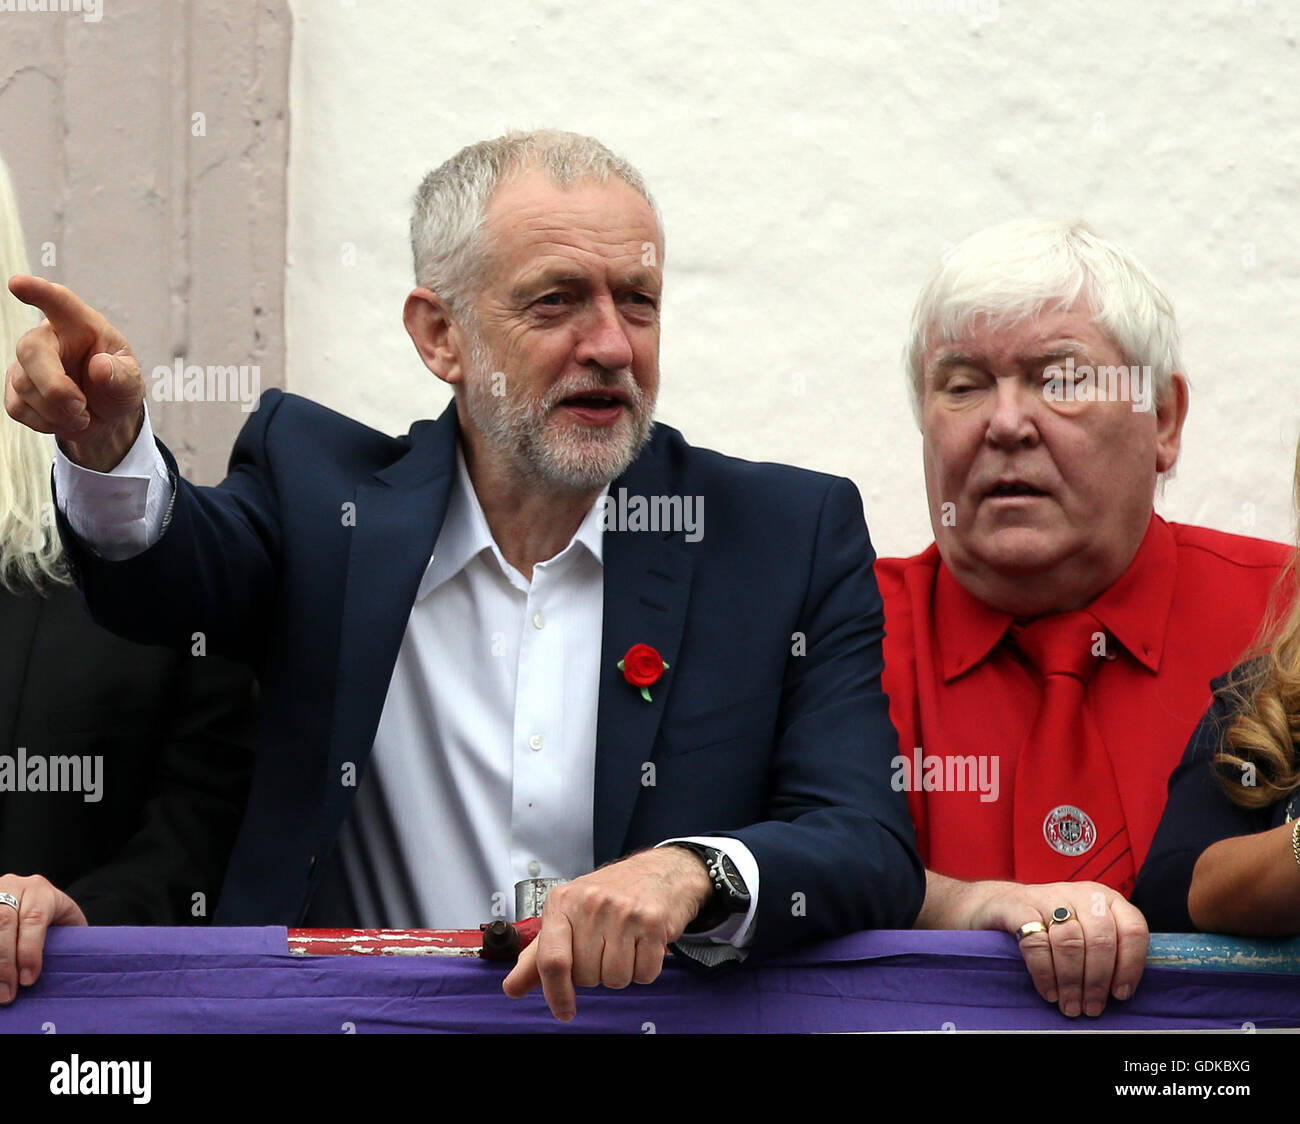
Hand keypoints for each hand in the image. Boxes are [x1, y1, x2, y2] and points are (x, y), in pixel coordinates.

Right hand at [0, 874, 87, 1003]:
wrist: (29, 894)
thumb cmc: (51, 913)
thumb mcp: (65, 918)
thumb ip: (72, 937)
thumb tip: (79, 964)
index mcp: (40, 890)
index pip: (34, 918)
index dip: (29, 950)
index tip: (29, 980)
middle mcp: (13, 887)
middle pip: (4, 922)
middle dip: (5, 962)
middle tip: (8, 993)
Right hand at [5, 274, 144, 471]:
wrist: (105, 415)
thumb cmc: (117, 385)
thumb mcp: (131, 381)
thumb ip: (122, 375)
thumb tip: (99, 367)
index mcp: (81, 324)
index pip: (59, 302)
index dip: (39, 292)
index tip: (18, 284)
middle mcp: (48, 338)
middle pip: (31, 351)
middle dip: (54, 386)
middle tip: (81, 407)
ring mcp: (26, 364)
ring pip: (25, 386)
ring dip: (58, 412)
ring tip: (83, 414)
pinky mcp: (15, 389)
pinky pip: (18, 408)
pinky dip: (46, 423)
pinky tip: (64, 418)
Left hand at [502, 847, 711, 1020]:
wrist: (660, 872)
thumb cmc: (610, 895)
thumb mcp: (568, 913)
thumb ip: (539, 954)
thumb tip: (512, 987)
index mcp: (562, 902)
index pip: (551, 960)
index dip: (555, 993)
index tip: (563, 1011)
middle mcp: (591, 903)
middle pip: (586, 976)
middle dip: (595, 973)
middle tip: (604, 948)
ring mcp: (624, 911)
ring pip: (615, 979)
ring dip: (621, 972)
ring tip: (624, 945)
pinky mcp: (653, 922)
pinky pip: (644, 974)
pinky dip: (644, 969)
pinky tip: (642, 945)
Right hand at [967, 879, 1147, 1016]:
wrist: (1002, 904)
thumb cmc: (1054, 925)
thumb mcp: (1087, 928)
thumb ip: (1108, 948)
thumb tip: (1122, 992)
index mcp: (1106, 899)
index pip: (1132, 929)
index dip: (1130, 966)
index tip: (1119, 994)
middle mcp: (1082, 894)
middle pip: (1100, 939)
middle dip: (1097, 980)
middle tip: (1091, 1008)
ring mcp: (1049, 896)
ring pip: (1070, 942)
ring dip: (1072, 981)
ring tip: (1070, 1005)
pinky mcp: (1020, 906)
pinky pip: (1036, 943)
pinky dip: (1044, 973)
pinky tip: (1048, 992)